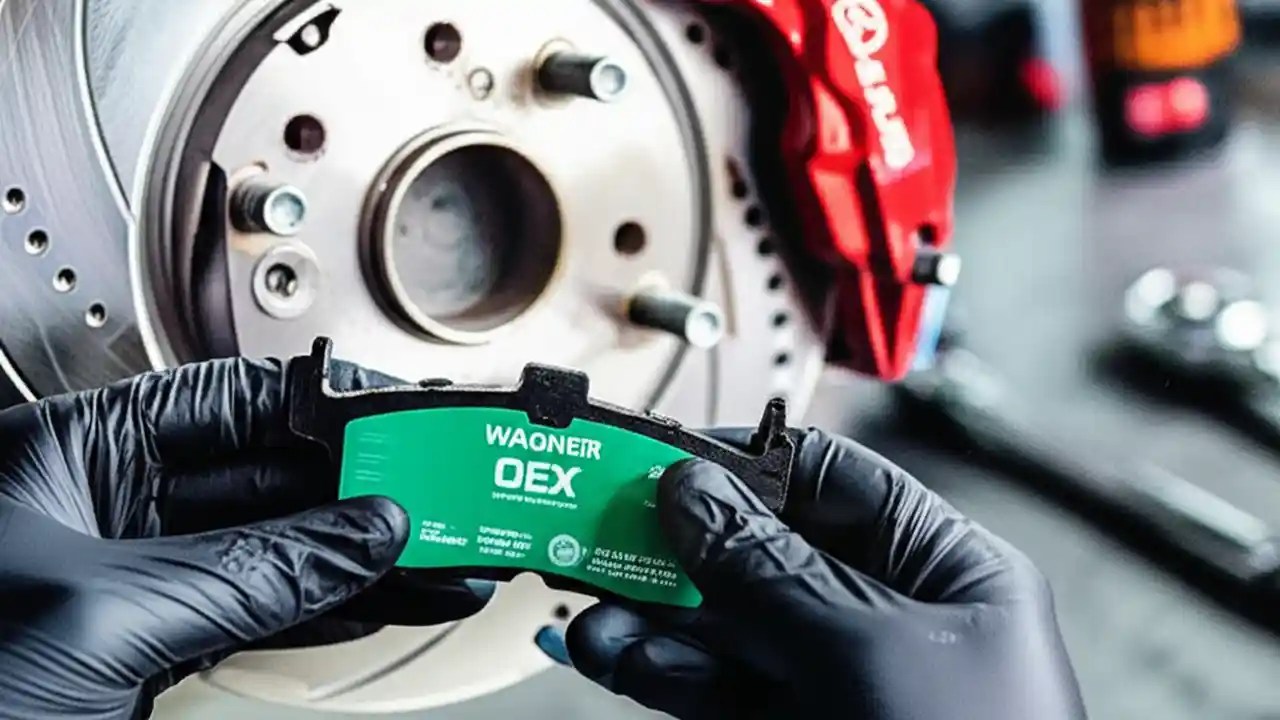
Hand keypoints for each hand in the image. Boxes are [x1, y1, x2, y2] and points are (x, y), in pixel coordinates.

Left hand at [0, 357, 489, 719]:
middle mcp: (98, 510)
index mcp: (64, 458)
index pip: (226, 401)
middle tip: (443, 495)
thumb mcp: (101, 614)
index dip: (327, 405)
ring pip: (273, 551)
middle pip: (265, 475)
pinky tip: (384, 600)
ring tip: (440, 555)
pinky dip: (326, 608)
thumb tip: (362, 533)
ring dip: (361, 555)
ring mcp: (128, 583)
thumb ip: (251, 570)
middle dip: (361, 489)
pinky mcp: (145, 650)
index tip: (404, 421)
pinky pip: (256, 610)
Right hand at [565, 429, 1085, 718]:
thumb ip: (771, 572)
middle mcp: (890, 623)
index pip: (832, 482)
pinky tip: (613, 653)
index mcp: (945, 574)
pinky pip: (714, 693)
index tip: (659, 457)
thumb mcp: (866, 652)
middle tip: (600, 529)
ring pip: (727, 632)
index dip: (742, 463)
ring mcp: (838, 688)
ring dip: (653, 616)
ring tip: (587, 610)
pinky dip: (660, 673)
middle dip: (680, 546)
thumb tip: (691, 492)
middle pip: (765, 555)